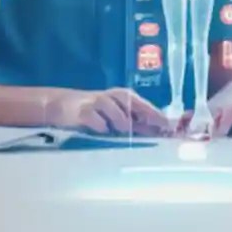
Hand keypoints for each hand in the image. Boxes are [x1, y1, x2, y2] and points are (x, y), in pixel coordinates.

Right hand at [50, 89, 171, 136]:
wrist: (63, 106)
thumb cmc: (96, 114)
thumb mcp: (117, 116)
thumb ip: (137, 125)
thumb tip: (162, 135)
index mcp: (126, 97)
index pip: (146, 107)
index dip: (158, 117)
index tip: (169, 128)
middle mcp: (114, 97)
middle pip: (132, 104)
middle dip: (143, 119)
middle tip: (147, 132)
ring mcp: (99, 102)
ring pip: (118, 116)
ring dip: (120, 125)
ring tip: (117, 132)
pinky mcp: (84, 111)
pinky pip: (98, 122)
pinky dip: (102, 128)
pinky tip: (100, 131)